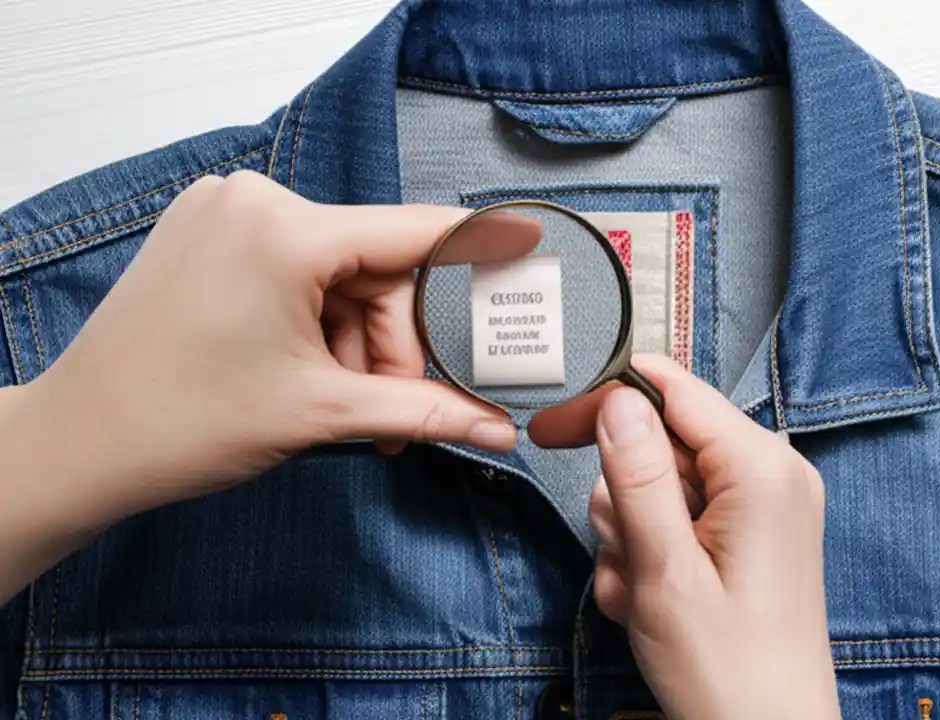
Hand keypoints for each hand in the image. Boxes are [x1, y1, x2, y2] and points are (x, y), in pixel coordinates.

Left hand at [17, 171, 534, 524]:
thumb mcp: (323, 414)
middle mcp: (255, 201)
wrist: (80, 443)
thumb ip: (424, 412)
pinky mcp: (208, 231)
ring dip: (354, 339)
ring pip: (338, 273)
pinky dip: (317, 319)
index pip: (416, 233)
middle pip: (376, 267)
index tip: (529, 254)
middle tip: (394, 406)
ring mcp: (224, 211)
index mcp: (286, 232)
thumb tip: (496, 428)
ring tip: (337, 401)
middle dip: (393, 342)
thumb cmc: (181, 423)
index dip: (481, 249)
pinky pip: (297, 267)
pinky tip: (306, 369)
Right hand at [530, 355, 840, 719]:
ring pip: (658, 486)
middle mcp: (771, 473)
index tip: (548, 428)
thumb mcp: (666, 571)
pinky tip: (656, 603)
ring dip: (631, 539)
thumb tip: (617, 401)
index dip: (605, 400)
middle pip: (660, 442)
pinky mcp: (748, 534)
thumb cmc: (729, 671)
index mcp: (761, 468)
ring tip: (646, 594)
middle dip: (623, 500)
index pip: (673, 389)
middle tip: (630, 560)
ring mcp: (760, 505)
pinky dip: (651, 557)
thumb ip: (639, 477)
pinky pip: (677, 518)